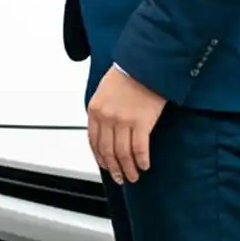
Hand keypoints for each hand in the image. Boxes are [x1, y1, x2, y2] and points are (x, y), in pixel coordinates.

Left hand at [87, 66, 167, 184]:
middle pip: (107, 151)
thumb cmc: (128, 73)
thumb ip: (103, 110)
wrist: (145, 63)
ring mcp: (123, 121)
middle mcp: (107, 117)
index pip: (93, 141)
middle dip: (113, 168)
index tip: (104, 165)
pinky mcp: (141, 123)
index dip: (99, 157)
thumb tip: (106, 129)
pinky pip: (139, 149)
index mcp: (95, 109)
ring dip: (128, 169)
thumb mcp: (105, 90)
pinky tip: (144, 165)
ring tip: (133, 176)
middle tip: (119, 177)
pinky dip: (141, 160)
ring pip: (122, 153)